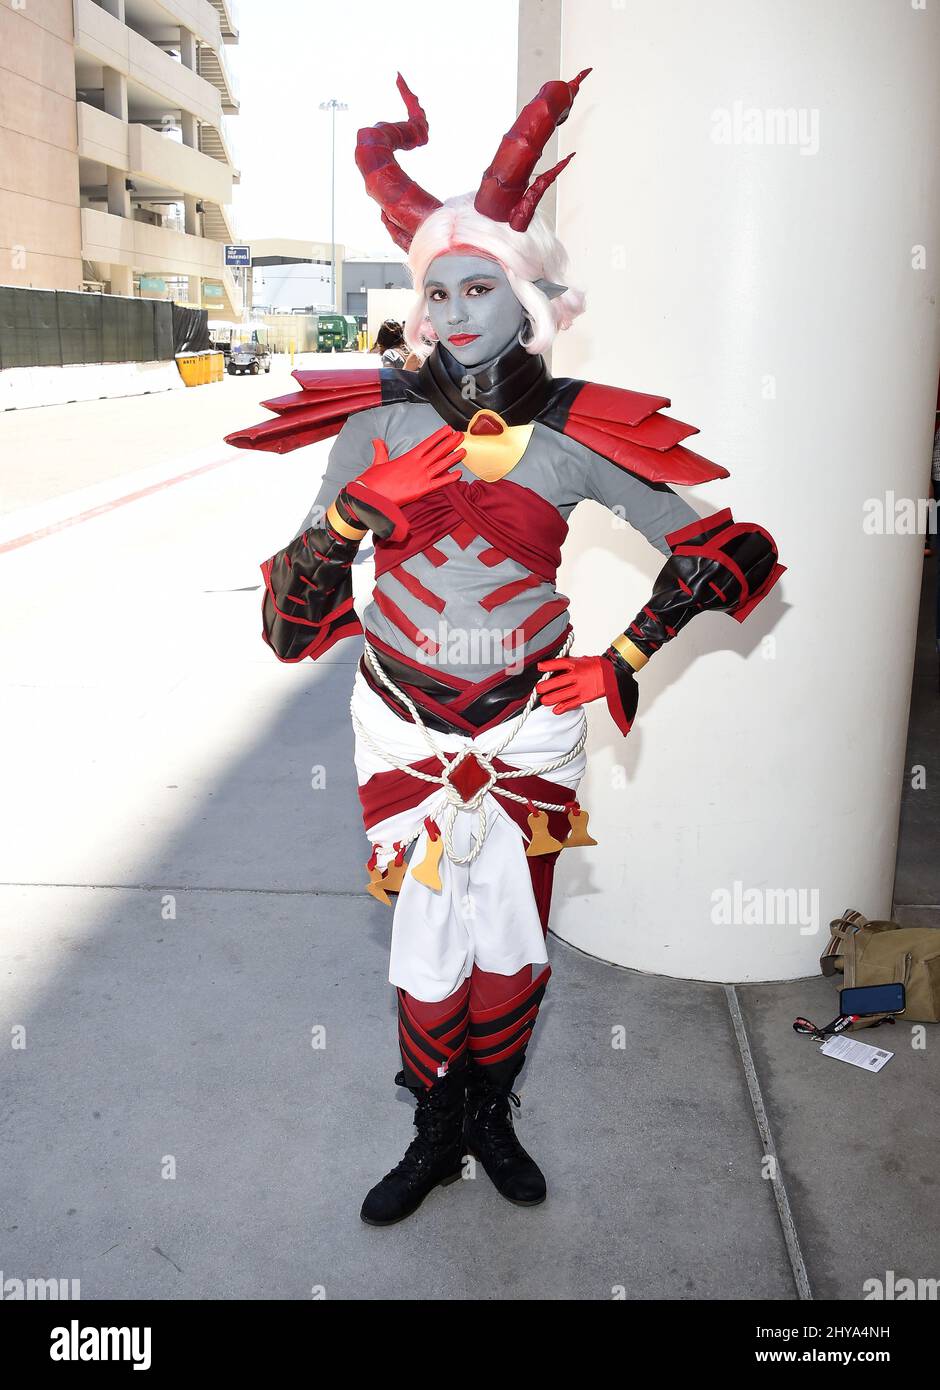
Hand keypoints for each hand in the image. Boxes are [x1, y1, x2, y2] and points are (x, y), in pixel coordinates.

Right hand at [351, 425, 465, 508]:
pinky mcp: (422, 490)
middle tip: (460, 436)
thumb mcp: (377, 462)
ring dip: (453, 457)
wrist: (370, 495)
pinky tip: (458, 474)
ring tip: (463, 450)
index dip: (439, 436)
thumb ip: (381, 450)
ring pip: (441, 464)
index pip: (428, 443)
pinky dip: (449, 478)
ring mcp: (421, 477)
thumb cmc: (373, 481)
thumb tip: (377, 441)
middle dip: (450, 443)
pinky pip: (439, 483)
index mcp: (408, 457)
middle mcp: (417, 465)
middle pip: (438, 451)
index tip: (448, 430)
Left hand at [536, 655, 606, 713]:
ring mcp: (582, 687)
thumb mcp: (580, 660)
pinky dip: (562, 708)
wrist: (612, 674)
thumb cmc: (595, 667)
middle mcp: (578, 676)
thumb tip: (550, 668)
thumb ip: (566, 665)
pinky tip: (556, 710)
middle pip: (558, 681)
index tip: (540, 667)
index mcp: (576, 664)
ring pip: (563, 695)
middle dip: (545, 686)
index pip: (559, 663)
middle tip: (539, 689)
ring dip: (551, 699)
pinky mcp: (586, 697)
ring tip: (544, 701)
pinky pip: (572, 704)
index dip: (548, 666)